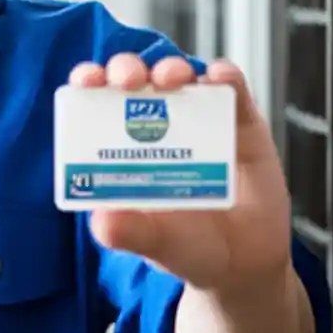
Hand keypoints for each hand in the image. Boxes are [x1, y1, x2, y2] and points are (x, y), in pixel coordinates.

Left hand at [67, 54, 291, 295]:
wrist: (246, 263)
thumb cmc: (189, 248)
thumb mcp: (157, 244)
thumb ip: (130, 233)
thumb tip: (102, 221)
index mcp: (122, 146)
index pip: (95, 101)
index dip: (88, 83)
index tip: (85, 82)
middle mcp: (157, 124)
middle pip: (134, 80)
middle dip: (126, 69)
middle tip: (129, 80)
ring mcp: (198, 120)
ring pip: (180, 77)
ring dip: (171, 68)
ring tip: (172, 78)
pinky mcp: (240, 124)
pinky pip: (233, 92)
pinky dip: (226, 78)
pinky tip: (220, 77)